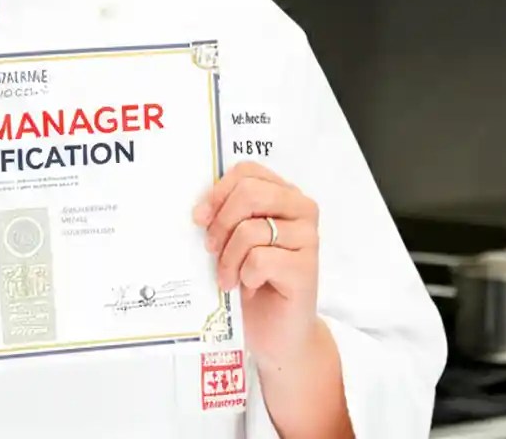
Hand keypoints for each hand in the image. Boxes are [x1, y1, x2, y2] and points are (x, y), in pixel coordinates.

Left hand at [192, 161, 319, 368]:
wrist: (276, 333)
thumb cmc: (251, 282)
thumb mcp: (233, 241)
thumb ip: (225, 215)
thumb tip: (197, 207)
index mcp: (283, 195)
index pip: (248, 171)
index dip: (218, 191)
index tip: (200, 218)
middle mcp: (301, 210)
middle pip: (249, 193)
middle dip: (220, 223)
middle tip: (211, 249)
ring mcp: (308, 238)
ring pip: (250, 229)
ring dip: (228, 258)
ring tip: (227, 278)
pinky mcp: (306, 268)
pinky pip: (259, 260)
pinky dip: (244, 276)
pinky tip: (250, 287)